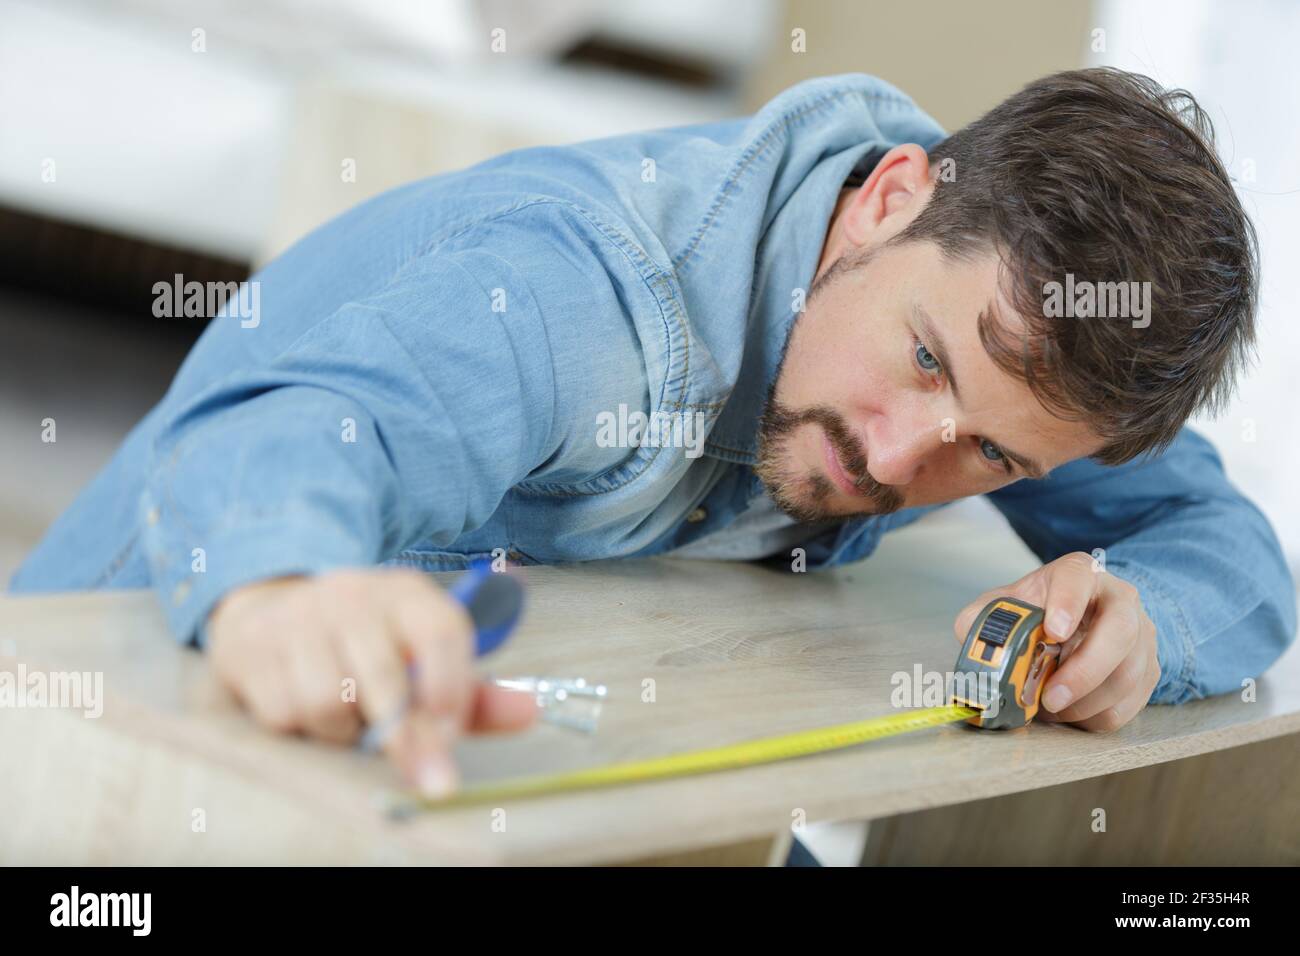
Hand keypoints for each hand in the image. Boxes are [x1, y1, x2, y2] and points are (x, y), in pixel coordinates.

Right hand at [206, 567, 537, 794]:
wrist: (274, 607)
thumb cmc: (367, 644)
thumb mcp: (421, 655)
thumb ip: (473, 694)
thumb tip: (529, 714)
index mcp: (406, 594)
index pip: (441, 632)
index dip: (452, 688)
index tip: (453, 732)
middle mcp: (353, 596)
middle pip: (386, 676)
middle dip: (410, 739)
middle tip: (430, 780)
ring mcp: (299, 618)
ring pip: (329, 701)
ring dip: (345, 732)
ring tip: (350, 722)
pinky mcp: (253, 647)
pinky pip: (283, 712)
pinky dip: (300, 729)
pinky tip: (307, 713)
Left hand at [953, 552, 1159, 731]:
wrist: (1084, 620)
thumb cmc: (1041, 611)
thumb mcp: (1008, 604)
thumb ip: (984, 617)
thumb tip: (975, 639)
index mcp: (1080, 573)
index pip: (1078, 577)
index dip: (1067, 603)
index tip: (1053, 631)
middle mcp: (1119, 599)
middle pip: (1120, 631)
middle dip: (1084, 671)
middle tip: (1051, 697)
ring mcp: (1142, 635)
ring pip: (1128, 675)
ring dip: (1085, 703)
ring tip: (1050, 708)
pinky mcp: (1149, 670)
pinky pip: (1129, 704)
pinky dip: (1095, 717)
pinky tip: (1070, 712)